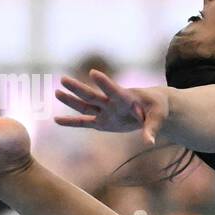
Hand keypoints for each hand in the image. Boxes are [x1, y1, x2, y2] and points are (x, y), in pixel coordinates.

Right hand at [55, 70, 169, 144]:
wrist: (152, 108)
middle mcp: (111, 103)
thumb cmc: (157, 108)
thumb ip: (152, 128)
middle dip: (79, 89)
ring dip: (71, 101)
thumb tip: (149, 142)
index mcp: (126, 97)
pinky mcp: (103, 122)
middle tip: (63, 79)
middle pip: (93, 96)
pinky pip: (85, 122)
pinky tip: (57, 120)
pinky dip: (72, 122)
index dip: (105, 83)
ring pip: (85, 106)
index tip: (94, 72)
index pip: (114, 90)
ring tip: (56, 92)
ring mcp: (105, 112)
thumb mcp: (158, 117)